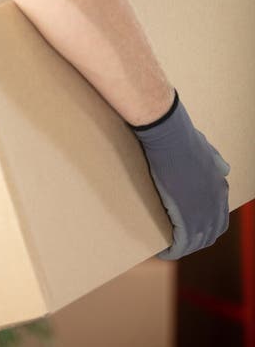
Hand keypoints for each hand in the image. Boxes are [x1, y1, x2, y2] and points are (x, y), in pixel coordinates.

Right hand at [131, 93, 230, 259]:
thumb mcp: (207, 148)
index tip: (190, 229)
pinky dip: (173, 251)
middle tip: (178, 242)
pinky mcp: (187, 216)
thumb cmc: (182, 136)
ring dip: (183, 249)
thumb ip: (216, 161)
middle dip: (195, 242)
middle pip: (210, 234)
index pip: (219, 219)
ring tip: (168, 249)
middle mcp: (216, 203)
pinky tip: (162, 252)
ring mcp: (203, 211)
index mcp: (219, 188)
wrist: (170, 135)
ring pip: (196, 242)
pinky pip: (182, 243)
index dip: (205, 227)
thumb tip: (225, 169)